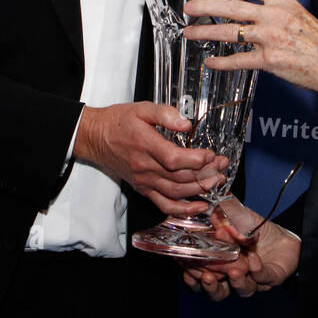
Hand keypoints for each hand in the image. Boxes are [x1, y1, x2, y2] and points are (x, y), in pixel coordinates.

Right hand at [74, 102, 227, 215]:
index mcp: (145, 145)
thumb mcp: (142, 108)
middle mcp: (144, 166)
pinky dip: (183, 210)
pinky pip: (164, 204)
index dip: (196, 160)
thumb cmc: (119, 121)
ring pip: (176, 192)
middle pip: (180, 177)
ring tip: (218, 181)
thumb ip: (165, 113)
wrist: (95, 137)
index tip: (211, 154)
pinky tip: (200, 207)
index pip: (175, 159)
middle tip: (222, 166)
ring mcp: (144, 180)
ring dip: (200, 190)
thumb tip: (186, 124)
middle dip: (206, 173)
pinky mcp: (143, 188)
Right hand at [181, 198, 299, 300]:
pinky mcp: (272, 278)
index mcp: (221, 266)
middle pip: (218, 291)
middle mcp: (235, 278)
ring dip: (236, 282)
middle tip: (207, 276)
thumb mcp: (237, 218)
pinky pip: (264, 278)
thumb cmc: (255, 229)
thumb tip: (210, 215)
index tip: (185, 267)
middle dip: (211, 285)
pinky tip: (254, 260)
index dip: (192, 277)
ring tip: (233, 271)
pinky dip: (258, 270)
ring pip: (242, 290)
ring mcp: (254, 280)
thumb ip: (223, 218)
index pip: (201, 278)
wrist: (284, 234)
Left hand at [183, 0, 317, 98]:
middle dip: (206, 6)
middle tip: (190, 7)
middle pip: (232, 5)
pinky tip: (211, 62)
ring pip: (229, 32)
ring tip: (190, 33)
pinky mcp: (270, 60)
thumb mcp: (302, 17)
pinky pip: (238, 60)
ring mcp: (270, 38)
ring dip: (205, 32)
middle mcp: (275, 17)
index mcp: (284, 3)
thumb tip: (260, 17)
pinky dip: (221, 62)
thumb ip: (280, 14)